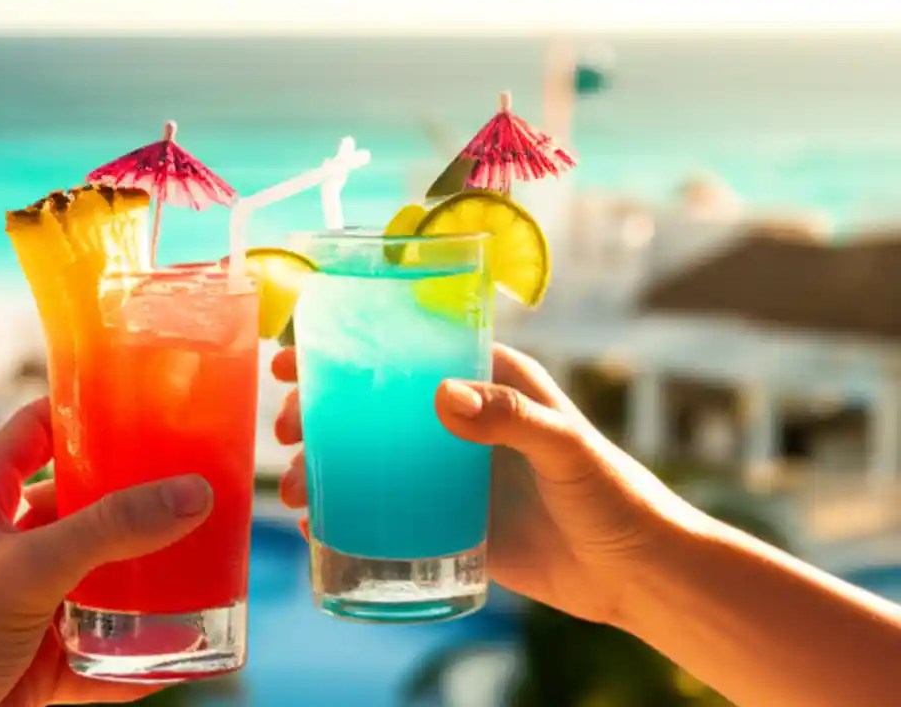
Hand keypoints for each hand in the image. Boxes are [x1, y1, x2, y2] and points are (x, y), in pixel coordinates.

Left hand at [0, 399, 213, 706]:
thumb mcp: (28, 567)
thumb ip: (111, 529)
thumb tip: (192, 492)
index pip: (35, 430)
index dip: (84, 411)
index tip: (145, 406)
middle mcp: (0, 543)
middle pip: (80, 506)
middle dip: (134, 502)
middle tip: (195, 487)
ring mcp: (18, 603)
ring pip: (94, 580)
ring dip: (142, 579)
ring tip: (202, 563)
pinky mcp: (33, 659)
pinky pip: (96, 648)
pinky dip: (136, 653)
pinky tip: (181, 650)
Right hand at [271, 344, 698, 625]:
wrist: (634, 574)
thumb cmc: (614, 495)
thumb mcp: (566, 448)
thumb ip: (512, 419)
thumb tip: (441, 395)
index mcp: (488, 381)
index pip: (407, 349)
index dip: (348, 347)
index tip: (297, 356)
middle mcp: (460, 421)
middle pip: (372, 403)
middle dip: (318, 411)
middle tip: (287, 429)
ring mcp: (448, 472)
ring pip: (369, 457)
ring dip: (322, 466)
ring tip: (295, 491)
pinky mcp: (446, 520)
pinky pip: (384, 511)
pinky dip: (344, 513)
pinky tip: (315, 524)